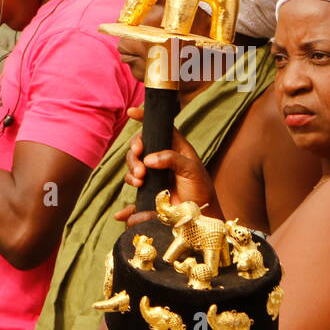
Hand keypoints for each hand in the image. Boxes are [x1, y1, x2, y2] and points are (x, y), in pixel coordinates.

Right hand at [114, 107, 217, 223]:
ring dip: (132, 170)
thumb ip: (173, 159)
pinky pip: (132, 184)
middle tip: (140, 167)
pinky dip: (129, 187)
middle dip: (134, 153)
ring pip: (134, 164)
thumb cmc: (201, 190)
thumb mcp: (192, 170)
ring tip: (140, 180)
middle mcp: (162, 158)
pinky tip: (128, 199)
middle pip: (140, 146)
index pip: (160, 128)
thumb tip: (149, 158)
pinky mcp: (148, 189)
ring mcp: (154, 173)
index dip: (146, 118)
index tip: (132, 112)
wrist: (199, 217)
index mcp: (175, 148)